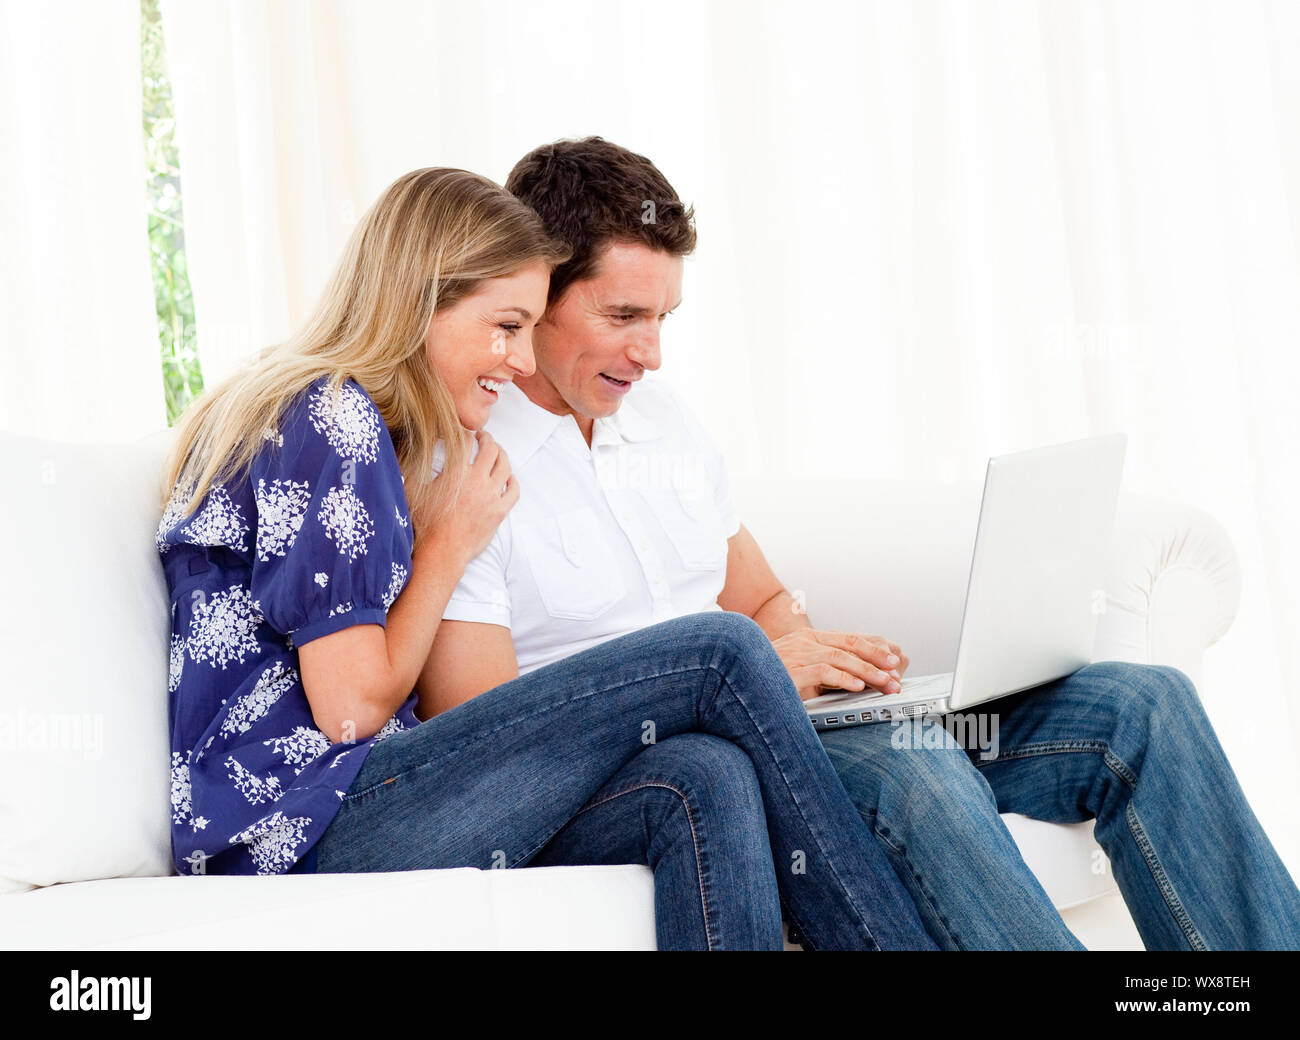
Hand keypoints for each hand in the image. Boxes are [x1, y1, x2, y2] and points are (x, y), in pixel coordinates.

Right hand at [418, 431, 517, 563]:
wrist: (442, 550)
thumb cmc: (426, 523)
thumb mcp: (414, 491)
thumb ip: (414, 470)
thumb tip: (410, 454)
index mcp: (456, 471)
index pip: (465, 441)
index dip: (465, 433)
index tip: (464, 433)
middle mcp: (477, 480)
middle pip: (490, 449)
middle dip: (487, 438)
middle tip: (483, 436)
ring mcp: (491, 496)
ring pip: (505, 467)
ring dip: (502, 455)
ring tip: (497, 452)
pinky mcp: (500, 511)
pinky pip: (513, 491)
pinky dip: (513, 481)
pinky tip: (508, 478)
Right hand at [770, 629, 908, 700]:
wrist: (731, 680)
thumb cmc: (765, 681)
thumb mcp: (798, 672)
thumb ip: (822, 671)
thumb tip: (855, 680)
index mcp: (807, 640)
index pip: (848, 639)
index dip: (874, 649)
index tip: (894, 661)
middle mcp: (803, 642)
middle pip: (850, 645)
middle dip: (878, 659)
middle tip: (897, 673)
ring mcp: (795, 654)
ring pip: (842, 657)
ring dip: (868, 672)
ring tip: (886, 684)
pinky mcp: (789, 670)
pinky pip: (823, 670)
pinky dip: (843, 678)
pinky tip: (857, 687)